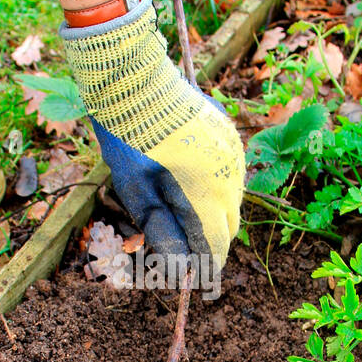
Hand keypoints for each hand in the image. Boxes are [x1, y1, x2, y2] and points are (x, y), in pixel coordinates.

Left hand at [61, 0, 243, 268]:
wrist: (134, 78)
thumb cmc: (127, 136)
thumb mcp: (135, 191)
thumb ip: (160, 229)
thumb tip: (178, 265)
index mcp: (208, 191)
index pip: (215, 245)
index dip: (203, 268)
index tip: (190, 283)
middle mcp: (231, 174)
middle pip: (227, 225)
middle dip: (207, 243)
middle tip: (182, 257)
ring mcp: (233, 152)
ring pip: (230, 200)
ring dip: (211, 214)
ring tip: (180, 218)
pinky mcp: (228, 135)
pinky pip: (227, 173)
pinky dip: (212, 187)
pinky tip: (186, 182)